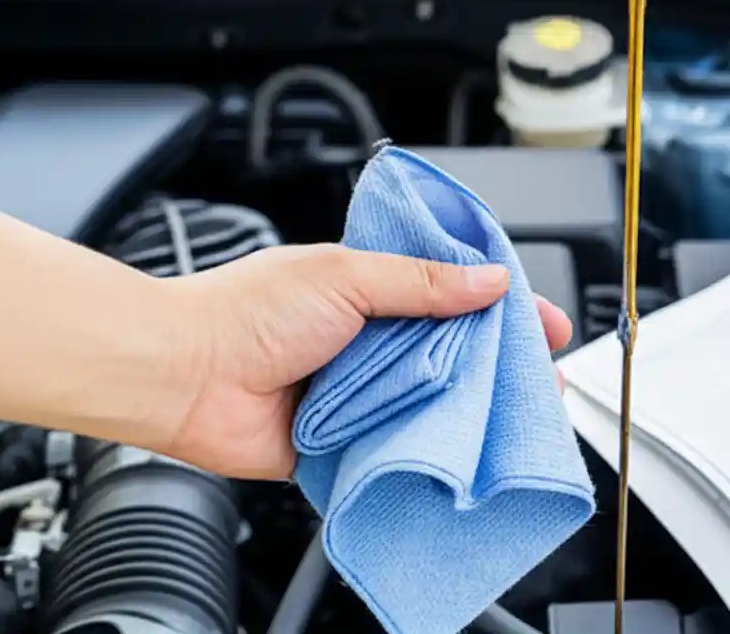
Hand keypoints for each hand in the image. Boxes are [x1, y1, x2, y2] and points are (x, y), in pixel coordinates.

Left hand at [157, 244, 572, 480]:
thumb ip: (422, 281)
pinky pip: (400, 445)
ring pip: (434, 401)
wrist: (184, 378)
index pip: (457, 292)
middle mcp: (372, 339)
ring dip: (469, 409)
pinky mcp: (348, 439)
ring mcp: (363, 390)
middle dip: (501, 365)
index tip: (544, 323)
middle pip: (456, 351)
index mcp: (373, 287)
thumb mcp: (345, 275)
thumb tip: (488, 279)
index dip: (504, 306)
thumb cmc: (245, 313)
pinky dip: (426, 450)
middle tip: (542, 381)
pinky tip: (461, 454)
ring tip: (516, 420)